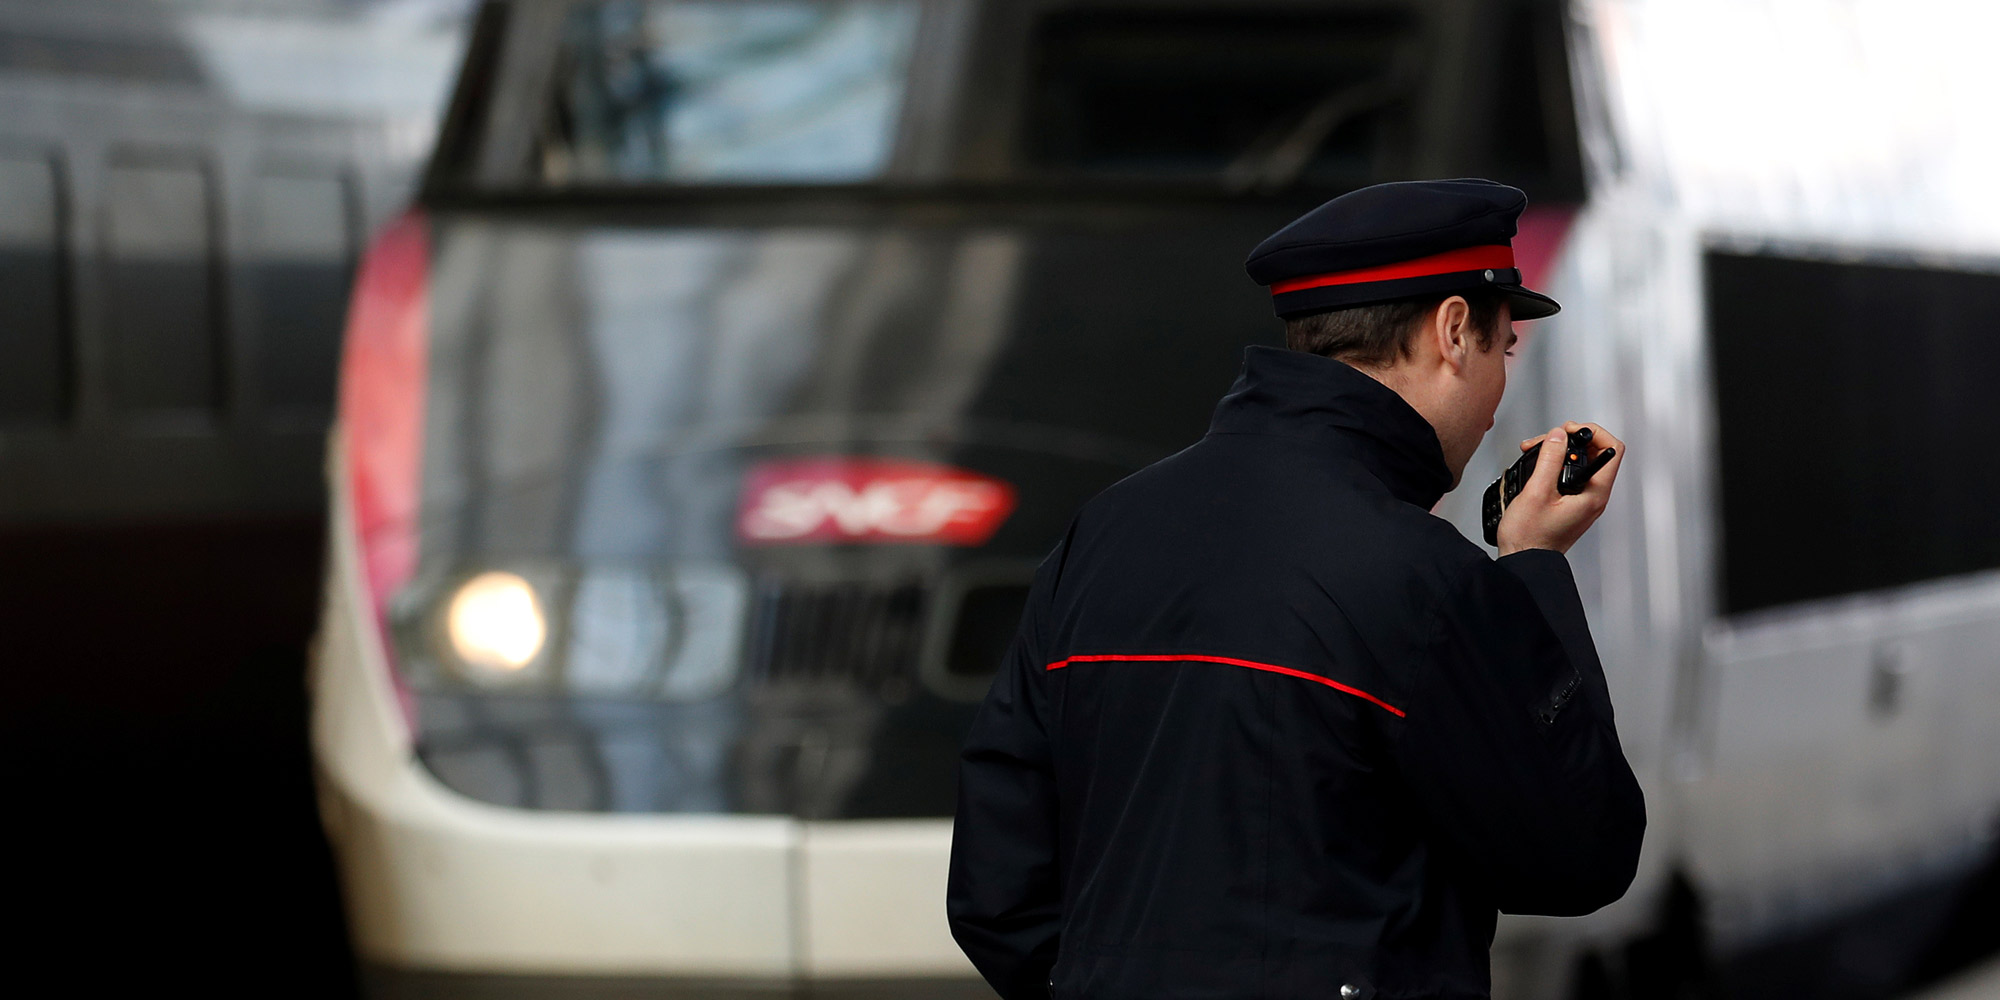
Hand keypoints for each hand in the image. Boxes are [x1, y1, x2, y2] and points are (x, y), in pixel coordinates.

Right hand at [1495, 422, 1623, 556]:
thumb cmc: (1531, 537)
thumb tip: (1558, 436)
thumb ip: (1549, 460)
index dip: (1593, 432)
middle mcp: (1594, 497)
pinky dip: (1556, 466)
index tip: (1570, 431)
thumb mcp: (1537, 492)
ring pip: (1582, 464)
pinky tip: (1538, 469)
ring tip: (1537, 452)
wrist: (1524, 561)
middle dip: (1571, 441)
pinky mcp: (1572, 504)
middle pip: (1596, 453)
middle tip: (1549, 440)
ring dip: (1560, 453)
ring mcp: (1584, 501)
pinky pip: (1571, 477)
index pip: (1612, 448)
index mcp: (1594, 493)